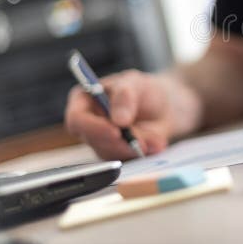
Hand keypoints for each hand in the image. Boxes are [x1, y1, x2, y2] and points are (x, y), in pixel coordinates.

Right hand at [65, 70, 200, 159]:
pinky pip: (124, 161)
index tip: (116, 131)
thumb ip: (125, 97)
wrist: (165, 106)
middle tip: (142, 143)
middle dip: (119, 143)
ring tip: (155, 139)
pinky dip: (141, 154)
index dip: (94, 128)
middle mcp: (88, 124)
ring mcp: (101, 142)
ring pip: (110, 154)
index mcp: (83, 101)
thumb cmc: (144, 90)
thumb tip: (119, 120)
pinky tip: (156, 145)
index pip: (77, 119)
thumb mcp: (135, 83)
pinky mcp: (116, 155)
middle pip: (93, 141)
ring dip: (134, 149)